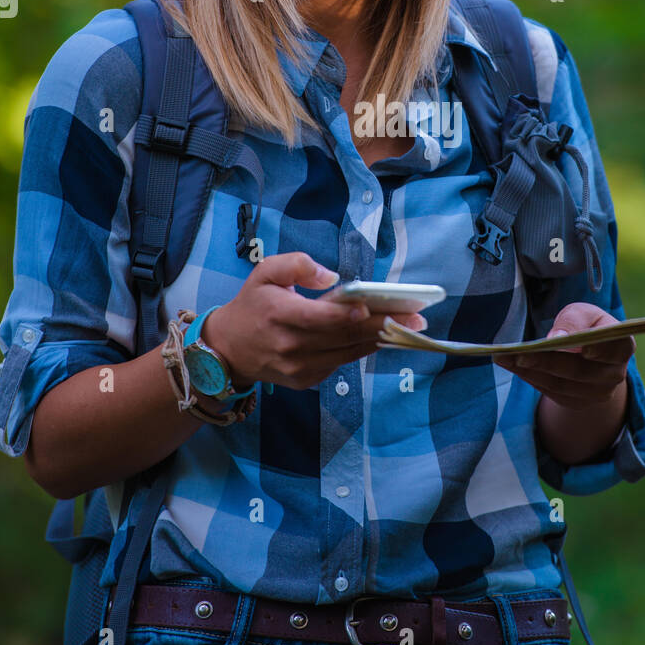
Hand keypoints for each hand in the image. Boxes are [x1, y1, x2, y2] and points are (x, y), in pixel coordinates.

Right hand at [200, 252, 426, 391]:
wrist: (228, 349)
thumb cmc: (252, 304)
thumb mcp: (265, 272)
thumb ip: (297, 265)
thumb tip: (331, 277)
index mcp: (280, 315)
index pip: (322, 318)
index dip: (351, 314)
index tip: (377, 306)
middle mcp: (291, 346)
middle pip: (344, 336)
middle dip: (383, 326)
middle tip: (416, 318)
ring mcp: (300, 367)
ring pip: (348, 352)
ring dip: (381, 339)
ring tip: (411, 327)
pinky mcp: (306, 380)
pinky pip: (341, 362)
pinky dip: (362, 348)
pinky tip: (383, 337)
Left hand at [496, 302, 634, 408]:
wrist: (589, 352)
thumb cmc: (586, 325)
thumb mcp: (582, 313)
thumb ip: (573, 320)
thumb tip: (557, 337)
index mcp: (622, 346)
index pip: (617, 349)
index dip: (601, 350)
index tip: (583, 348)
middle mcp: (615, 375)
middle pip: (579, 371)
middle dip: (546, 361)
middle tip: (518, 354)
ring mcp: (597, 394)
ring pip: (560, 384)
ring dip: (529, 371)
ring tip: (504, 358)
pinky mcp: (578, 403)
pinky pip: (550, 392)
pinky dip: (529, 378)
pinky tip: (512, 366)